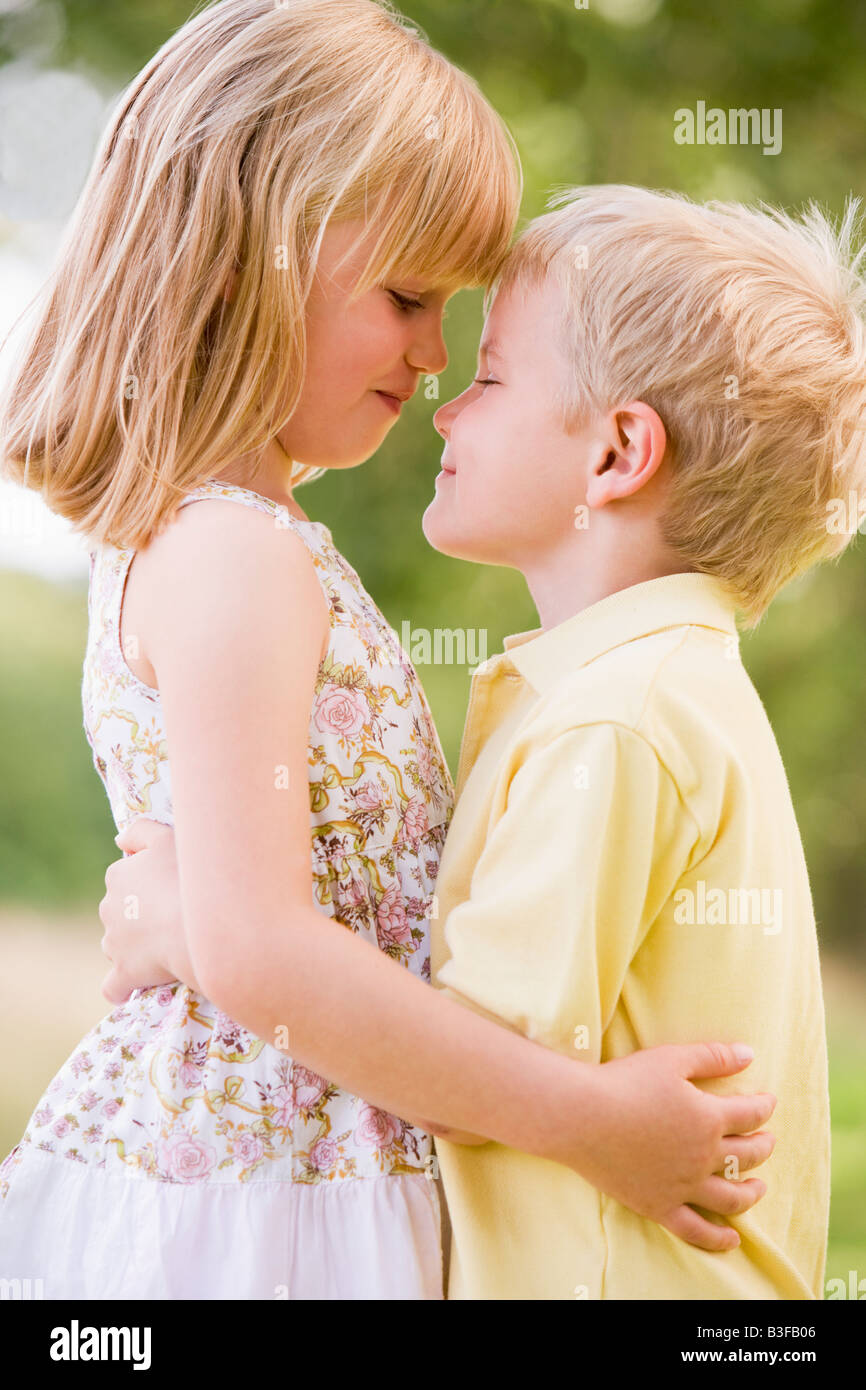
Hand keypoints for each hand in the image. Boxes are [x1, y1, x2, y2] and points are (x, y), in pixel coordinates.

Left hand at [99, 819, 200, 1002]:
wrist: (202, 924)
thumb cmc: (190, 877)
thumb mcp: (169, 838)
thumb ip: (140, 832)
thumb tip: (119, 840)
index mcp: (118, 875)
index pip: (125, 880)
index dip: (147, 887)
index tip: (171, 891)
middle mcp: (108, 908)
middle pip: (119, 913)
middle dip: (138, 917)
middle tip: (174, 918)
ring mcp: (114, 943)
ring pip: (116, 946)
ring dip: (133, 948)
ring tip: (165, 949)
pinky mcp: (125, 973)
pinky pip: (113, 986)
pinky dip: (120, 988)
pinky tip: (131, 988)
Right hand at [574, 1042, 775, 1251]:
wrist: (581, 1117)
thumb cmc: (625, 1082)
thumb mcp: (671, 1059)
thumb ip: (712, 1057)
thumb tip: (748, 1054)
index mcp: (709, 1118)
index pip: (751, 1114)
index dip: (764, 1107)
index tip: (769, 1103)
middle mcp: (702, 1157)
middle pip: (747, 1156)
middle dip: (763, 1147)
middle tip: (767, 1141)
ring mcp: (682, 1186)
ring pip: (731, 1198)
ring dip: (752, 1193)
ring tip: (759, 1188)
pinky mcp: (659, 1206)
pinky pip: (696, 1230)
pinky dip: (718, 1238)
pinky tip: (732, 1239)